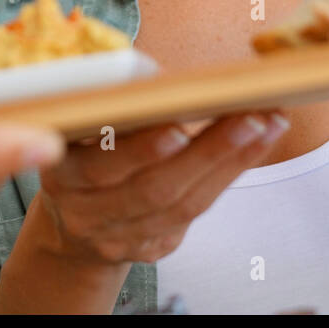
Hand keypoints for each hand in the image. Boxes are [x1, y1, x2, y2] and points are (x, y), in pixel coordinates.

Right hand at [36, 112, 290, 265]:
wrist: (68, 227)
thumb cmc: (80, 154)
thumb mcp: (74, 132)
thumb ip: (106, 112)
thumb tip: (160, 79)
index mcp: (62, 174)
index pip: (102, 166)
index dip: (141, 149)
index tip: (176, 122)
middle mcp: (87, 212)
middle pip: (154, 189)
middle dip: (207, 152)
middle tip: (249, 118)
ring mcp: (119, 237)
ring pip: (182, 205)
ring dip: (229, 163)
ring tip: (266, 126)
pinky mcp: (149, 248)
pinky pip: (193, 215)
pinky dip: (226, 176)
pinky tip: (255, 145)